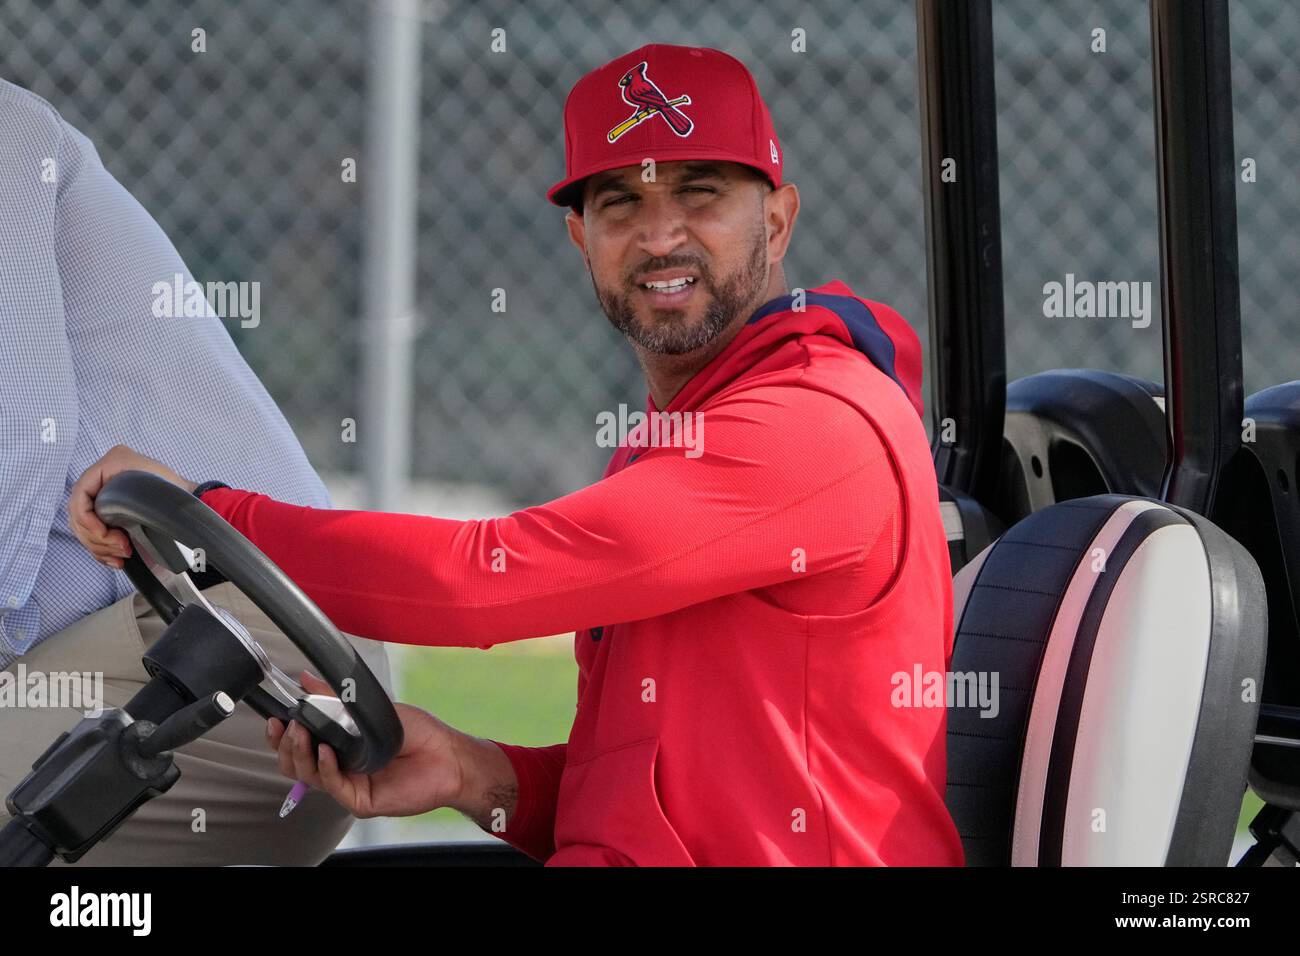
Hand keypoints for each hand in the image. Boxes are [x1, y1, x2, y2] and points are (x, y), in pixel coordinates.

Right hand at [69, 444, 197, 568]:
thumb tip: (116, 517)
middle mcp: (100, 479)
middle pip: (79, 514)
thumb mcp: (155, 483)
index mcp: (109, 464)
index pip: (80, 493)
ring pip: (83, 529)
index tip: (103, 533)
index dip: (86, 517)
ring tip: (123, 553)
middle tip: (121, 546)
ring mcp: (99, 497)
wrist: (184, 498)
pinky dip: (101, 550)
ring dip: (100, 547)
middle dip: (97, 536)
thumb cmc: (173, 488)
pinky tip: (115, 559)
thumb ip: (134, 494)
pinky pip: (91, 536)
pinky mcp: (103, 514)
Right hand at [267, 671, 479, 818]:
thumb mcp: (373, 707)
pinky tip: (326, 751)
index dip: (282, 734)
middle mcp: (339, 767)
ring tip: (302, 733)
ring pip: (308, 776)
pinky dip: (325, 767)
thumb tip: (307, 678)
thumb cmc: (417, 733)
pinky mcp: (359, 800)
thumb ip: (337, 696)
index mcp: (339, 747)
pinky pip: (333, 786)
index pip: (300, 745)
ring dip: (301, 753)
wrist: (447, 755)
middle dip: (285, 744)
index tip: (276, 717)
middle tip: (288, 725)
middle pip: (295, 763)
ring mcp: (348, 784)